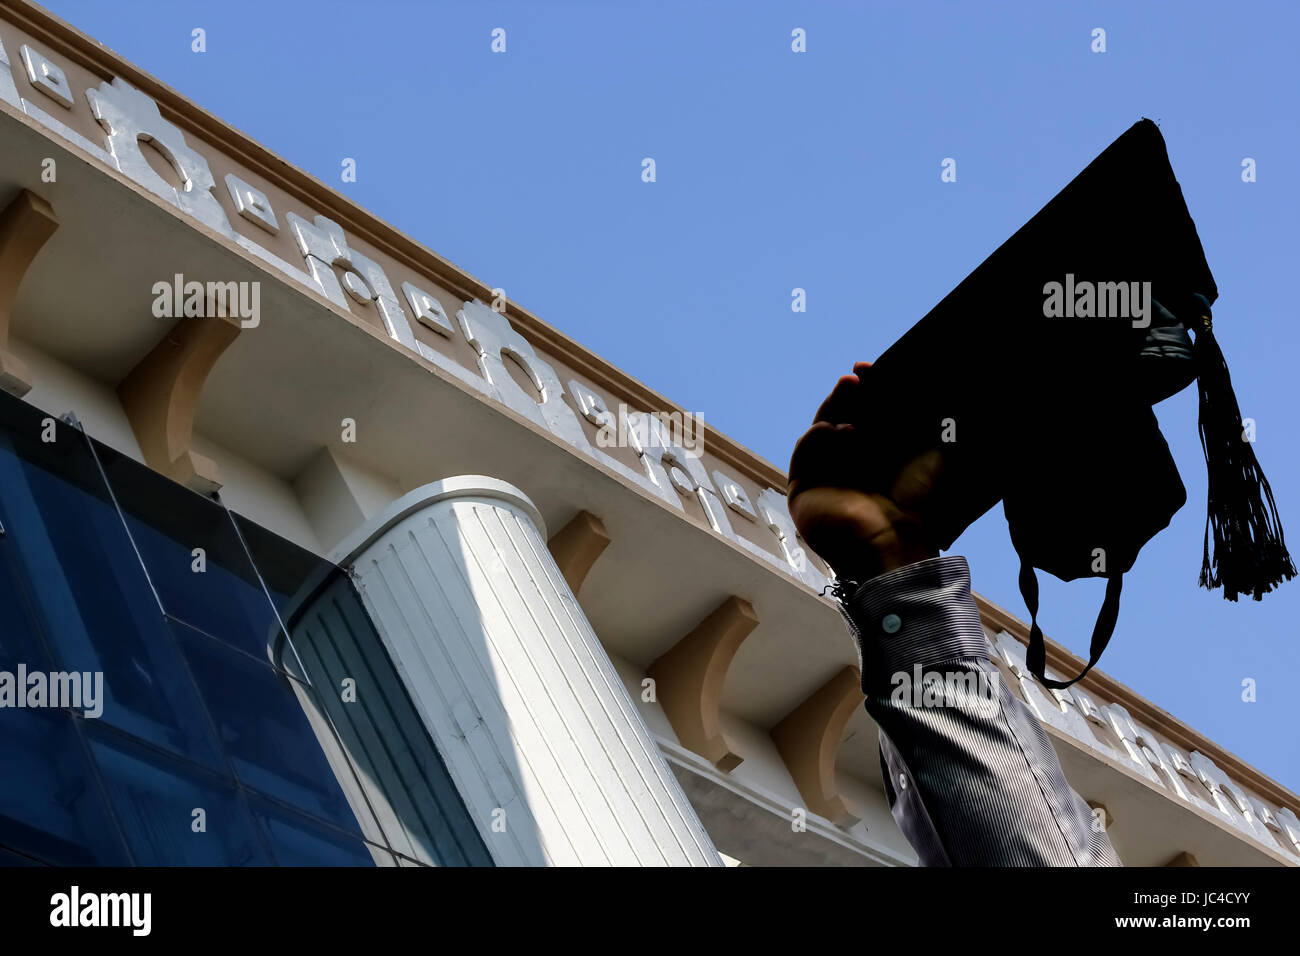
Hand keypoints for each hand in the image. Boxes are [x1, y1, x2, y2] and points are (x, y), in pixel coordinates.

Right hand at [787, 362, 942, 581]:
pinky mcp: (802, 491)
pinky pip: (803, 456)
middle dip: (847, 395)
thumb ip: (927, 420)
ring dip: (832, 408)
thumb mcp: (929, 450)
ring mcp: (822, 479)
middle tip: (856, 376)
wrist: (895, 539)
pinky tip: (839, 430)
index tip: (870, 368)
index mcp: (873, 458)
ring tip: (850, 390)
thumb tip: (937, 387)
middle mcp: (847, 467)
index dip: (865, 391)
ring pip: (819, 434)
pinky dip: (818, 438)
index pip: (863, 414)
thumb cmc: (916, 502)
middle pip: (839, 418)